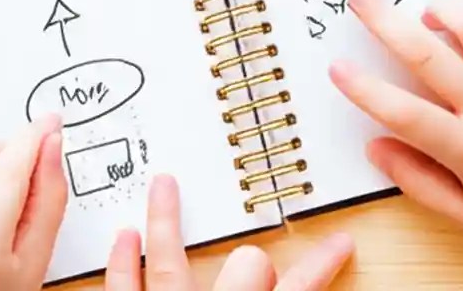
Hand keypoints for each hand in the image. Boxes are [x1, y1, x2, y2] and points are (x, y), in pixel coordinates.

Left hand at [105, 174, 352, 289]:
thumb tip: (286, 276)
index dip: (320, 264)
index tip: (340, 242)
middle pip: (245, 269)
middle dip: (253, 262)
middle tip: (256, 260)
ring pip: (170, 266)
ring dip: (164, 222)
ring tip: (163, 185)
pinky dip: (122, 263)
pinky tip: (125, 236)